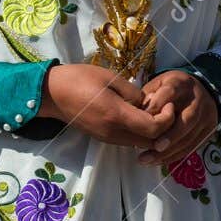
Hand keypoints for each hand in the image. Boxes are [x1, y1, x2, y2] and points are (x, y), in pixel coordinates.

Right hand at [39, 64, 173, 148]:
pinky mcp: (103, 138)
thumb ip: (133, 92)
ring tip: (150, 111)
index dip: (167, 119)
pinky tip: (135, 115)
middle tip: (163, 109)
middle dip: (163, 128)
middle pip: (150, 142)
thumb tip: (147, 103)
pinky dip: (138, 132)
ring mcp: (107, 138)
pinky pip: (128, 140)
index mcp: (117, 115)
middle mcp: (114, 133)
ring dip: (150, 132)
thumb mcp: (110, 77)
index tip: (168, 103)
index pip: (153, 129)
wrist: (52, 94)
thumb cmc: (79, 79)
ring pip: (140, 144)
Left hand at [135, 70, 219, 167]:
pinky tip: (159, 161)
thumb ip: (146, 98)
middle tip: (155, 147)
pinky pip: (191, 146)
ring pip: (190, 136)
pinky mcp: (208, 130)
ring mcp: (205, 116)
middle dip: (171, 135)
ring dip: (169, 151)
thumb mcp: (157, 85)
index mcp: (181, 83)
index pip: (170, 93)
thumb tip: (134, 116)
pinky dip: (174, 156)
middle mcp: (196, 99)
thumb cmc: (170, 90)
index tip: (141, 121)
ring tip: (149, 160)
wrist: (199, 91)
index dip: (156, 108)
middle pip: (188, 119)